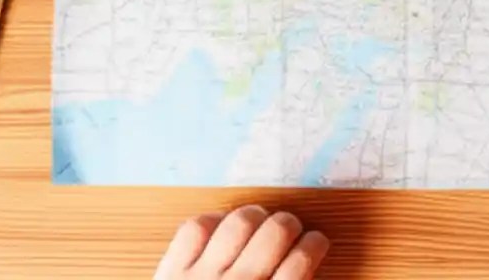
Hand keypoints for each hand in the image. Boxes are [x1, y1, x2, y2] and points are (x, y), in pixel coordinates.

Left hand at [154, 206, 329, 279]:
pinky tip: (221, 228)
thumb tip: (303, 274)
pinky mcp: (171, 273)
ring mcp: (202, 278)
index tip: (316, 241)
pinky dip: (212, 221)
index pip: (301, 262)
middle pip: (275, 233)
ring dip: (255, 215)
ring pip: (238, 222)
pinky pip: (195, 228)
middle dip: (289, 224)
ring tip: (259, 221)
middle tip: (290, 228)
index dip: (315, 244)